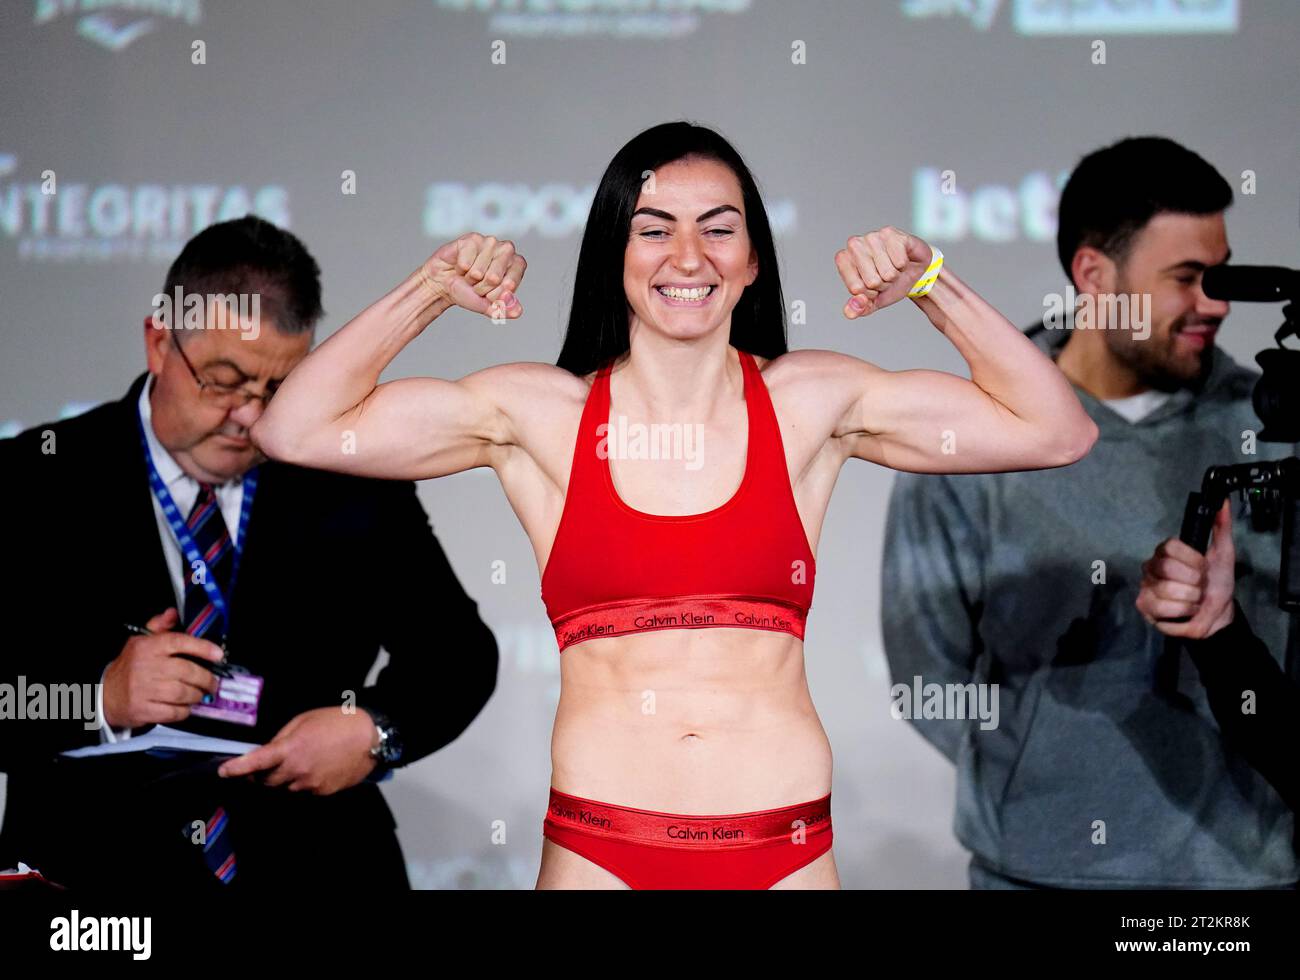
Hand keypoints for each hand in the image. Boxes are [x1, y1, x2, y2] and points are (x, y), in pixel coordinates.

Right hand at [102, 608, 223, 727]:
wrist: (105, 695)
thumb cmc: (130, 667)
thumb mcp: (140, 641)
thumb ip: (160, 626)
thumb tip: (172, 613)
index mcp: (147, 647)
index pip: (179, 642)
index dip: (203, 647)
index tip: (218, 654)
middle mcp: (146, 667)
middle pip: (187, 671)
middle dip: (206, 678)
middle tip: (212, 682)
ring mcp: (144, 690)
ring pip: (184, 693)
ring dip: (197, 695)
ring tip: (200, 694)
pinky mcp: (143, 710)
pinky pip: (174, 712)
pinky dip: (184, 710)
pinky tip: (185, 706)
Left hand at [217, 706, 378, 794]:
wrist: (371, 738)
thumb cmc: (339, 722)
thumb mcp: (305, 720)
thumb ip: (282, 738)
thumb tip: (268, 752)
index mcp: (291, 748)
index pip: (256, 762)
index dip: (236, 768)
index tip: (223, 772)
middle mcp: (298, 770)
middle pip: (266, 781)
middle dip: (262, 774)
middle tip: (269, 762)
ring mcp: (310, 784)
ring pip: (285, 787)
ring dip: (285, 777)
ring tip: (304, 759)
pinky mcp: (323, 792)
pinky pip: (304, 790)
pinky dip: (304, 781)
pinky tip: (318, 766)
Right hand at [418, 232, 525, 319]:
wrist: (446, 284)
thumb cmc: (470, 291)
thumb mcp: (488, 306)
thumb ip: (504, 309)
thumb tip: (517, 312)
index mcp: (517, 265)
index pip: (510, 284)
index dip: (497, 294)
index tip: (490, 293)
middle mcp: (507, 250)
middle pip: (495, 278)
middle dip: (482, 287)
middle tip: (477, 283)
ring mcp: (490, 242)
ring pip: (478, 271)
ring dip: (470, 279)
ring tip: (469, 274)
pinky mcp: (473, 239)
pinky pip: (465, 263)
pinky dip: (460, 269)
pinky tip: (461, 265)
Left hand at [836, 226, 934, 318]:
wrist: (913, 272)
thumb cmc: (889, 283)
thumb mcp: (873, 302)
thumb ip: (858, 309)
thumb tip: (851, 311)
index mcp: (844, 260)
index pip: (856, 289)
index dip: (870, 293)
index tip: (873, 286)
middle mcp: (854, 245)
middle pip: (871, 281)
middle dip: (883, 284)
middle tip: (885, 276)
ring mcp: (872, 236)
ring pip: (887, 272)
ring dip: (894, 275)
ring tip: (893, 268)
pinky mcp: (890, 232)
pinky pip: (899, 262)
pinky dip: (903, 266)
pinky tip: (901, 258)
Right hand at [1136, 500, 1235, 638]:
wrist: (1218, 614)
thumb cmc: (1217, 583)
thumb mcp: (1223, 553)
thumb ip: (1221, 527)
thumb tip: (1223, 501)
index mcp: (1167, 552)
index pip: (1170, 546)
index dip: (1193, 560)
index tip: (1204, 568)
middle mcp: (1151, 566)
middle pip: (1168, 567)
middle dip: (1194, 582)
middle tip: (1200, 586)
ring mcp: (1145, 585)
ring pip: (1168, 589)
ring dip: (1191, 599)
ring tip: (1194, 600)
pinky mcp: (1144, 605)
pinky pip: (1162, 607)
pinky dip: (1182, 611)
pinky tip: (1186, 611)